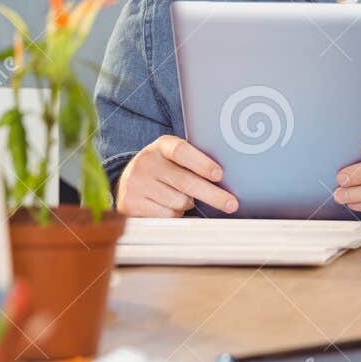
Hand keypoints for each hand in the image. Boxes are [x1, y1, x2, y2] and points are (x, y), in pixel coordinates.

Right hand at [115, 135, 237, 216]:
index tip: (219, 175)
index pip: (182, 151)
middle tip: (231, 204)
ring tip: (183, 197)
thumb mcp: (175, 157)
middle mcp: (146, 162)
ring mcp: (136, 184)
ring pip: (178, 202)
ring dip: (189, 204)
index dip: (202, 163)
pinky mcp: (131, 204)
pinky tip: (169, 206)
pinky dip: (175, 214)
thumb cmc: (164, 169)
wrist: (129, 181)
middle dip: (213, 195)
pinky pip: (166, 216)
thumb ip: (195, 161)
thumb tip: (228, 178)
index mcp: (162, 146)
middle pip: (185, 182)